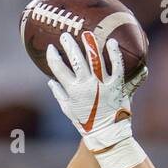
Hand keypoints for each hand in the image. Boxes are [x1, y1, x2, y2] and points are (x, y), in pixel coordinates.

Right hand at [46, 32, 145, 167]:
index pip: (59, 70)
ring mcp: (102, 85)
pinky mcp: (116, 86)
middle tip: (65, 35)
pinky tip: (111, 42)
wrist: (106, 134)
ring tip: (86, 33)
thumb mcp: (68, 110)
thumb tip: (50, 82)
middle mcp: (86, 86)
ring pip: (95, 60)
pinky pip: (117, 67)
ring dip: (90, 45)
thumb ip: (59, 94)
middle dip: (69, 46)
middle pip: (76, 61)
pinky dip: (114, 54)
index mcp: (73, 91)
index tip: (50, 47)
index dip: (53, 57)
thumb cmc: (86, 123)